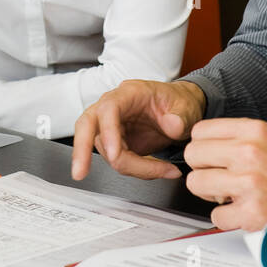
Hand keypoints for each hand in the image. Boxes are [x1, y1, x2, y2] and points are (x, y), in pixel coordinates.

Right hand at [71, 79, 206, 180]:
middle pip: (87, 126)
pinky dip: (134, 170)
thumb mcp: (187, 106)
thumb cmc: (178, 103)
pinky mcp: (115, 142)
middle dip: (81, 150)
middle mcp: (114, 108)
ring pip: (105, 151)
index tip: (114, 153)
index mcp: (130, 93)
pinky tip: (155, 170)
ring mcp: (111, 126)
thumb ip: (181, 116)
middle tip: (80, 172)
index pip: (108, 109)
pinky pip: (116, 160)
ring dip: (130, 167)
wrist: (180, 111)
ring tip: (163, 170)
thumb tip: (172, 125)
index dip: (108, 131)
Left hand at [182, 118, 266, 229]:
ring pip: (196, 183)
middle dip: (203, 169)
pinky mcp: (250, 211)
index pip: (200, 131)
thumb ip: (235, 136)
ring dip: (210, 193)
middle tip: (220, 176)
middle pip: (192, 155)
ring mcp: (249, 183)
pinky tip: (242, 210)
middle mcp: (250, 153)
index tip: (211, 156)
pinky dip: (226, 217)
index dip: (203, 146)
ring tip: (231, 193)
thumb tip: (199, 139)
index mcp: (254, 131)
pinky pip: (214, 215)